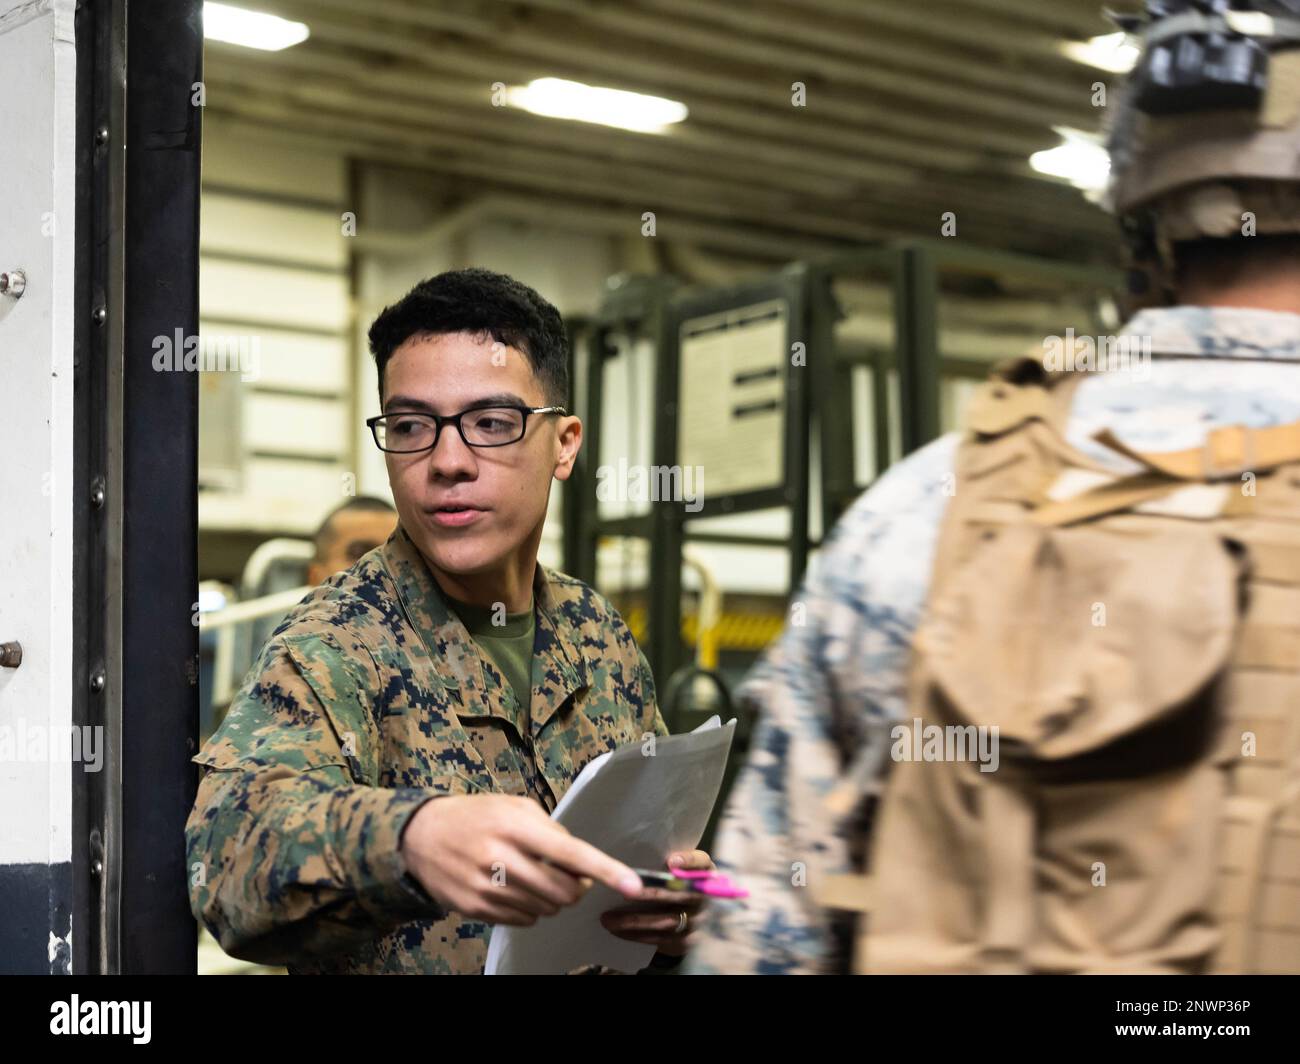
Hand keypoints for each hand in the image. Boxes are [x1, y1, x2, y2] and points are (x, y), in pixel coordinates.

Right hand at [400, 794, 642, 925]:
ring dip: (551, 899)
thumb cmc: (478, 816)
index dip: (606, 870)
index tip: (634, 885)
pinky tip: (513, 889)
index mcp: (516, 826)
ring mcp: (486, 888)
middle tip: (566, 875)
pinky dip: (529, 909)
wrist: (420, 836)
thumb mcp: (515, 806)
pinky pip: (523, 920)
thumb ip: (552, 831)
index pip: (571, 853)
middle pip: (563, 892)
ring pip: (545, 909)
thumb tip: (582, 865)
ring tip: (531, 876)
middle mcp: (501, 858)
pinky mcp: (475, 909)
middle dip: (575, 888)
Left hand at [599, 849, 713, 955]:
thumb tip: (637, 854)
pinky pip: (660, 939)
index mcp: (704, 872)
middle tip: (623, 892)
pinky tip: (616, 931)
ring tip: (608, 918)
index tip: (671, 861)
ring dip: (634, 921)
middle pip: (678, 894)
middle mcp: (705, 896)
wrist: (687, 917)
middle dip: (649, 894)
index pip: (702, 862)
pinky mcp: (685, 941)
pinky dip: (636, 935)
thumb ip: (667, 862)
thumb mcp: (676, 869)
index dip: (689, 861)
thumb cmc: (674, 884)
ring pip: (666, 921)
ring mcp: (697, 921)